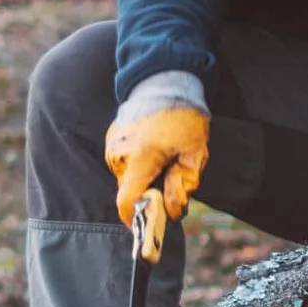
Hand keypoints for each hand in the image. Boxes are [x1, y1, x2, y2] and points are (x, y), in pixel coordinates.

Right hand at [104, 107, 210, 227]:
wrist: (165, 80)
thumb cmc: (184, 118)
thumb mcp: (194, 154)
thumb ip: (183, 186)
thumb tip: (171, 212)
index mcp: (140, 158)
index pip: (127, 202)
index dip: (137, 219)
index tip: (150, 226)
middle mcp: (120, 154)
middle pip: (131, 191)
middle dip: (151, 193)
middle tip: (171, 176)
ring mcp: (113, 146)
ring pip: (129, 178)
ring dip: (146, 177)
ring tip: (164, 157)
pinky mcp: (112, 140)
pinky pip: (125, 164)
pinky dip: (139, 165)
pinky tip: (153, 148)